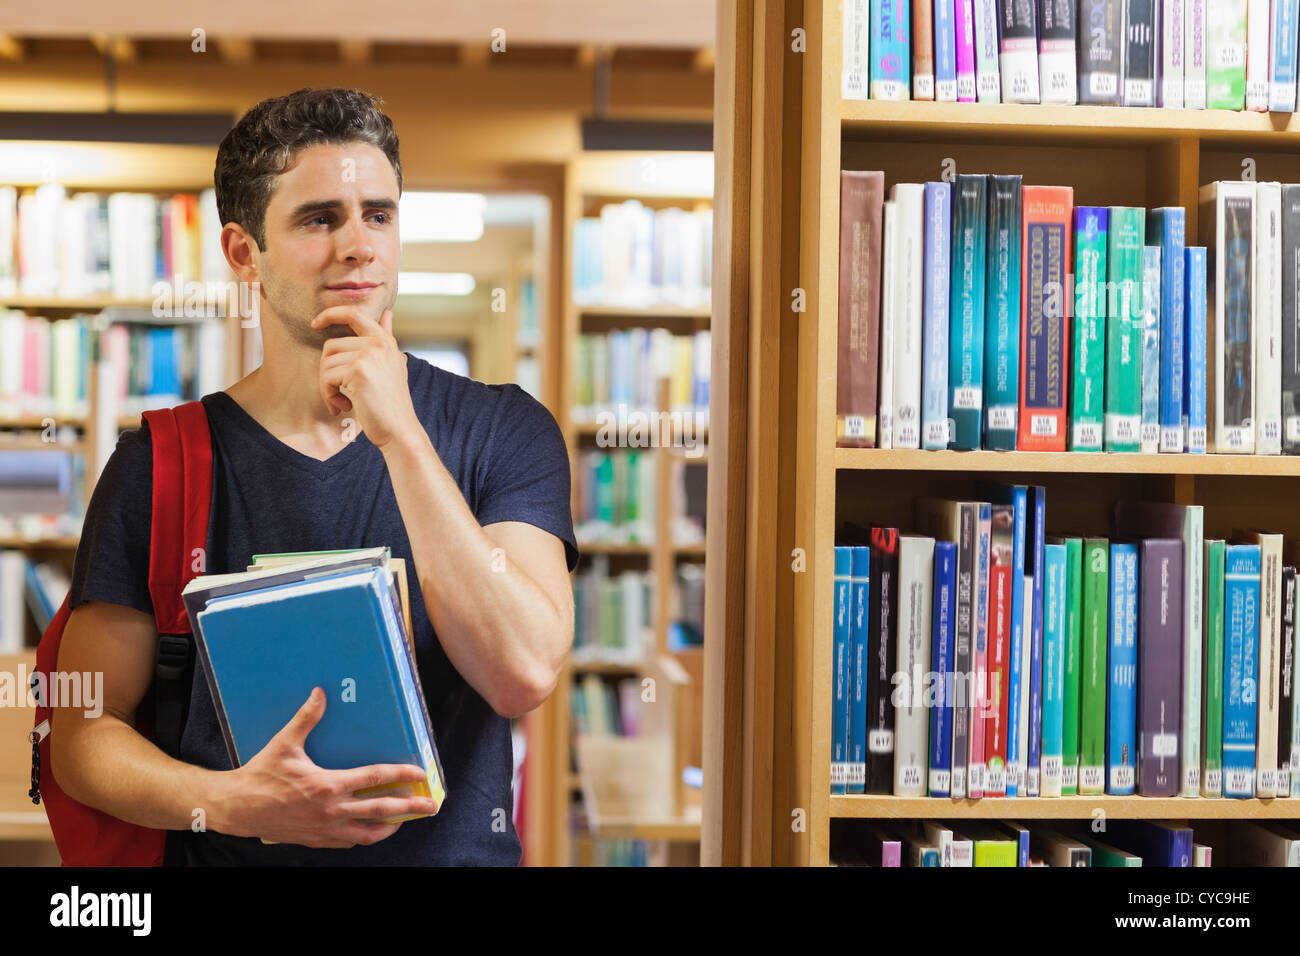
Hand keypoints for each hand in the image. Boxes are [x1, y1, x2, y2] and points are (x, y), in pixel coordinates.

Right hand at [216, 687, 434, 848]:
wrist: (237, 808)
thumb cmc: (261, 775)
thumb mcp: (284, 744)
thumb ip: (306, 719)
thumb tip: (321, 693)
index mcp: (328, 785)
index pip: (375, 779)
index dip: (401, 775)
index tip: (420, 774)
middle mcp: (331, 810)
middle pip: (381, 810)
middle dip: (409, 807)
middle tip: (429, 805)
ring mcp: (325, 829)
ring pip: (367, 834)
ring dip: (390, 827)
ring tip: (405, 819)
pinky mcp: (316, 840)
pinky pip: (348, 842)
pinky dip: (364, 837)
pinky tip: (370, 830)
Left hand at [312, 306, 421, 449]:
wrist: (400, 429)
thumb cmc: (392, 402)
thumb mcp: (394, 365)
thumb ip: (386, 338)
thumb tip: (388, 314)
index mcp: (385, 341)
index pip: (354, 313)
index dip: (331, 314)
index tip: (315, 323)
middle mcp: (378, 344)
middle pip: (331, 346)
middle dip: (327, 372)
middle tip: (337, 393)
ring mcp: (368, 356)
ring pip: (326, 363)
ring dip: (327, 387)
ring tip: (341, 402)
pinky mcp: (357, 372)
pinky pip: (327, 378)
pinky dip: (329, 395)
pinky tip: (343, 407)